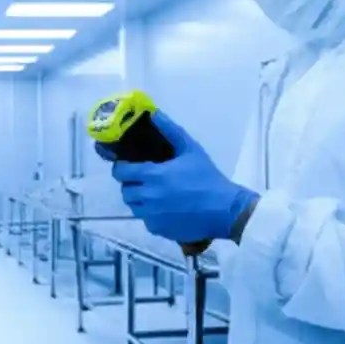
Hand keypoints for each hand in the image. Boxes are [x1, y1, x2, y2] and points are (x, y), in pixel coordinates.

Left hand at [110, 111, 257, 242]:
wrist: (224, 210)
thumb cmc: (207, 177)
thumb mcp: (190, 149)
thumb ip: (170, 130)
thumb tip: (154, 114)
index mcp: (152, 176)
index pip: (120, 172)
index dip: (121, 168)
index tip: (129, 165)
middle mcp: (147, 197)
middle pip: (125, 191)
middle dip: (131, 184)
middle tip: (144, 180)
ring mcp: (151, 216)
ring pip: (134, 207)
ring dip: (139, 200)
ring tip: (155, 194)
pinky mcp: (158, 229)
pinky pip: (146, 220)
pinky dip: (151, 214)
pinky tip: (165, 208)